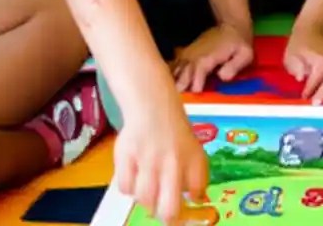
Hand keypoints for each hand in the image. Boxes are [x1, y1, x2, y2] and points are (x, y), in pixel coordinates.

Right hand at [114, 96, 208, 224]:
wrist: (152, 108)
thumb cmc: (175, 136)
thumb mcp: (195, 154)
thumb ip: (197, 179)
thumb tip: (197, 202)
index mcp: (190, 162)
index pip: (194, 196)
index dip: (189, 213)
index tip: (184, 218)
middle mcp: (170, 163)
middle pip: (167, 209)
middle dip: (167, 217)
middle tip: (165, 216)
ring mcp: (146, 160)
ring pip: (144, 200)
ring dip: (147, 201)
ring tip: (150, 192)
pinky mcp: (125, 157)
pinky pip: (125, 187)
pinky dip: (129, 188)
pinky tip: (135, 178)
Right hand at [172, 24, 253, 92]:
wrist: (230, 26)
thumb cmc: (239, 43)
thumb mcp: (245, 54)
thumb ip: (234, 67)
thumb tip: (222, 77)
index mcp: (207, 58)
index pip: (196, 76)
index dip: (194, 87)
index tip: (194, 97)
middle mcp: (193, 57)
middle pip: (181, 76)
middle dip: (179, 89)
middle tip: (176, 102)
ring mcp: (187, 54)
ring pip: (174, 71)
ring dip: (172, 83)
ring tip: (169, 96)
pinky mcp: (185, 53)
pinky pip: (173, 65)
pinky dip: (169, 74)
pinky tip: (167, 84)